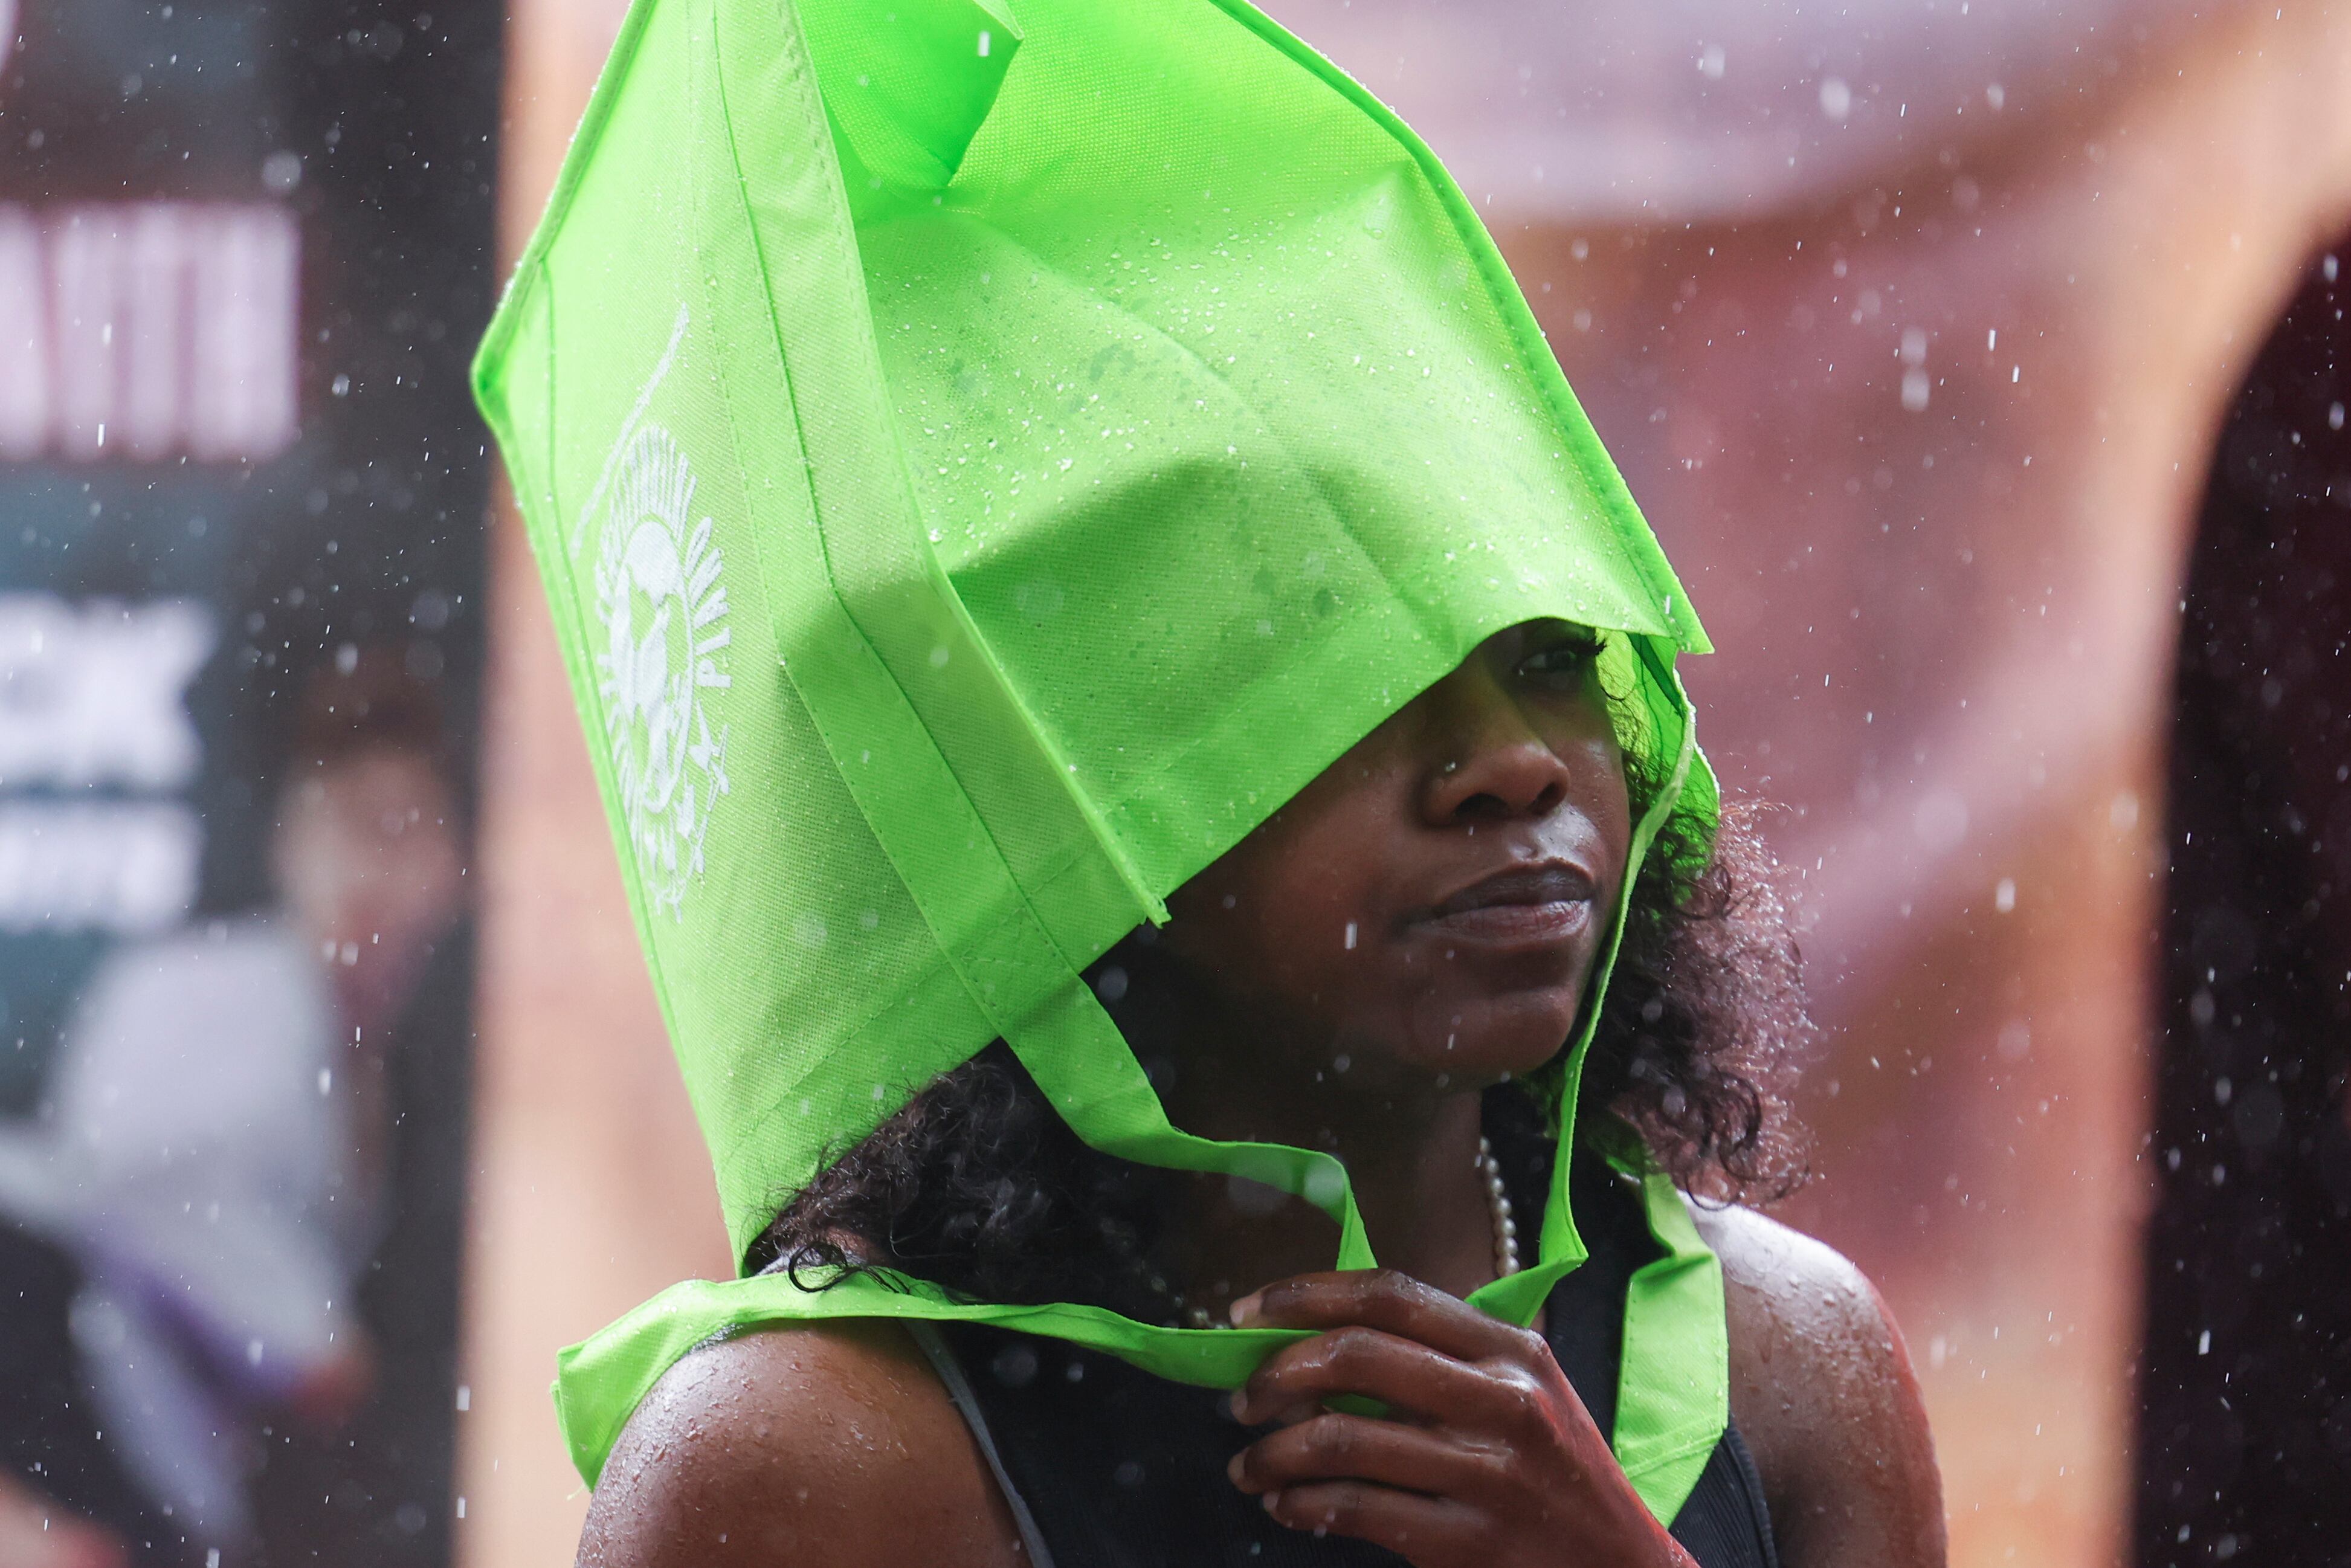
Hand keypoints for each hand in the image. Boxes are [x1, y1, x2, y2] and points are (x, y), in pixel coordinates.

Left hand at [1225, 1269, 1695, 1567]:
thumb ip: (1441, 1360)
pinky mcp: (1469, 1545)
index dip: (1307, 1294)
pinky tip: (1287, 1506)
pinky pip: (1356, 1511)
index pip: (1392, 1293)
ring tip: (1250, 1465)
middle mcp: (1504, 1401)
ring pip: (1344, 1440)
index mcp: (1511, 1349)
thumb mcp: (1524, 1392)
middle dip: (1277, 1373)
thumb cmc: (1557, 1473)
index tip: (1246, 1311)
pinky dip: (1302, 1505)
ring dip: (1273, 1452)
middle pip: (1358, 1356)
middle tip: (1241, 1398)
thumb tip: (1317, 1343)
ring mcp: (1489, 1475)